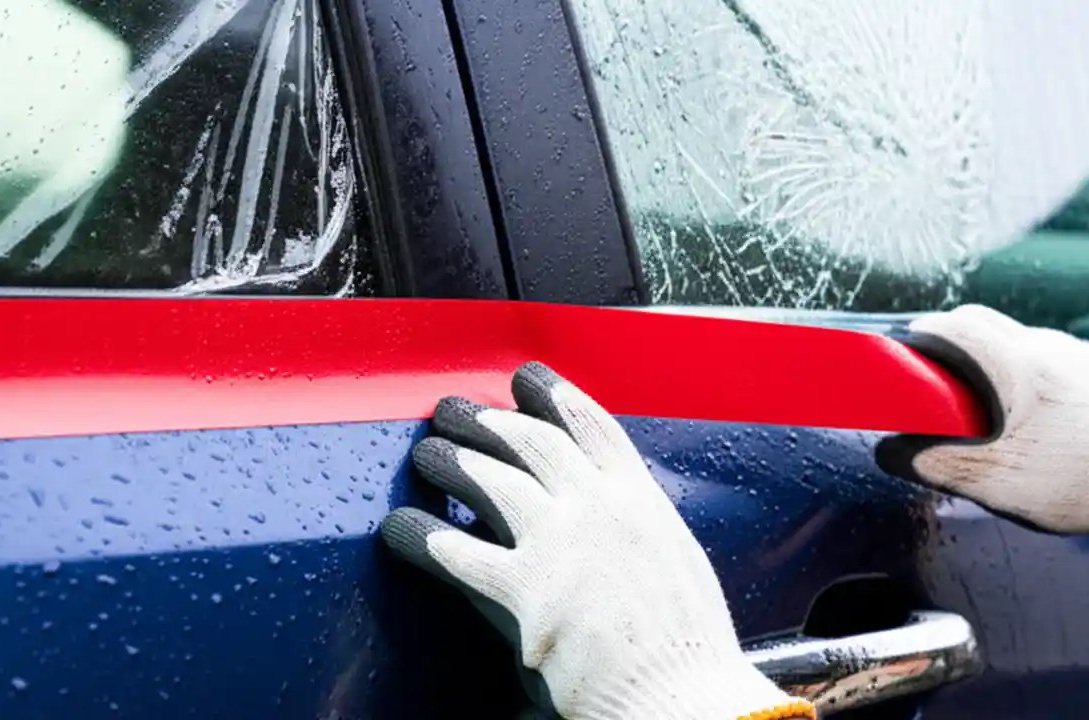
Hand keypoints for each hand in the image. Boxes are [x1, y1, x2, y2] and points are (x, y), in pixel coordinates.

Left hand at [383, 363, 812, 718]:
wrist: (682, 696)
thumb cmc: (686, 652)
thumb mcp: (678, 568)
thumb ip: (638, 538)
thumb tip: (614, 534)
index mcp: (643, 501)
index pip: (592, 426)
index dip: (554, 396)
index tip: (528, 380)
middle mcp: (601, 508)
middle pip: (533, 442)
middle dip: (489, 421)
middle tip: (459, 411)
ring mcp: (562, 542)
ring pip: (494, 480)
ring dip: (454, 460)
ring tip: (428, 451)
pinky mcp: (527, 588)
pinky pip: (458, 553)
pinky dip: (423, 538)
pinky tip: (402, 529)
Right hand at [878, 305, 1088, 549]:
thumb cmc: (1086, 483)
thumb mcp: (999, 483)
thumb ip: (938, 465)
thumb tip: (891, 453)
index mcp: (1021, 367)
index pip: (956, 324)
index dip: (920, 334)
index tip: (901, 354)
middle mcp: (1048, 349)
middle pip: (979, 322)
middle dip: (945, 343)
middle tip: (928, 382)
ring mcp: (1073, 356)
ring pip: (1008, 338)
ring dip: (979, 359)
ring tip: (969, 404)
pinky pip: (1035, 354)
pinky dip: (1009, 370)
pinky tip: (1012, 412)